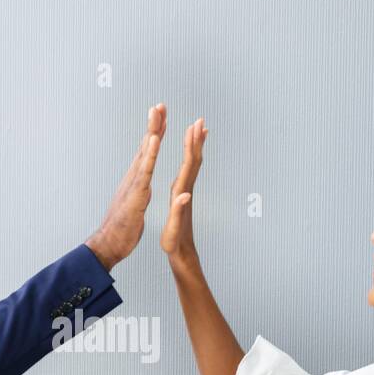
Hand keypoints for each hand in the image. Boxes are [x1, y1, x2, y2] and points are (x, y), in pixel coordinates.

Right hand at [86, 103, 166, 270]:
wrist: (110, 244)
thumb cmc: (122, 229)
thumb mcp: (135, 206)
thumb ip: (139, 193)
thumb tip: (142, 185)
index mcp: (136, 180)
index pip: (147, 153)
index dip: (155, 134)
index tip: (161, 117)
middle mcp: (133, 177)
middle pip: (145, 146)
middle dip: (153, 124)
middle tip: (160, 104)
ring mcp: (133, 183)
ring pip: (145, 153)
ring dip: (152, 131)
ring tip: (158, 112)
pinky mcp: (135, 193)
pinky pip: (145, 170)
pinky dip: (150, 153)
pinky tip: (155, 139)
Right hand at [161, 117, 206, 264]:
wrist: (183, 254)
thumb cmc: (174, 244)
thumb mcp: (173, 230)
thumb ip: (178, 213)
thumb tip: (185, 195)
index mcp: (181, 193)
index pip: (188, 165)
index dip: (191, 145)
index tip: (193, 127)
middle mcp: (185, 190)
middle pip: (193, 160)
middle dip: (196, 139)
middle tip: (200, 120)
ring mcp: (185, 192)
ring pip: (192, 164)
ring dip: (195, 146)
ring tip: (198, 129)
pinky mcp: (183, 196)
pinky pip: (188, 172)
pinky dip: (190, 158)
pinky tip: (189, 154)